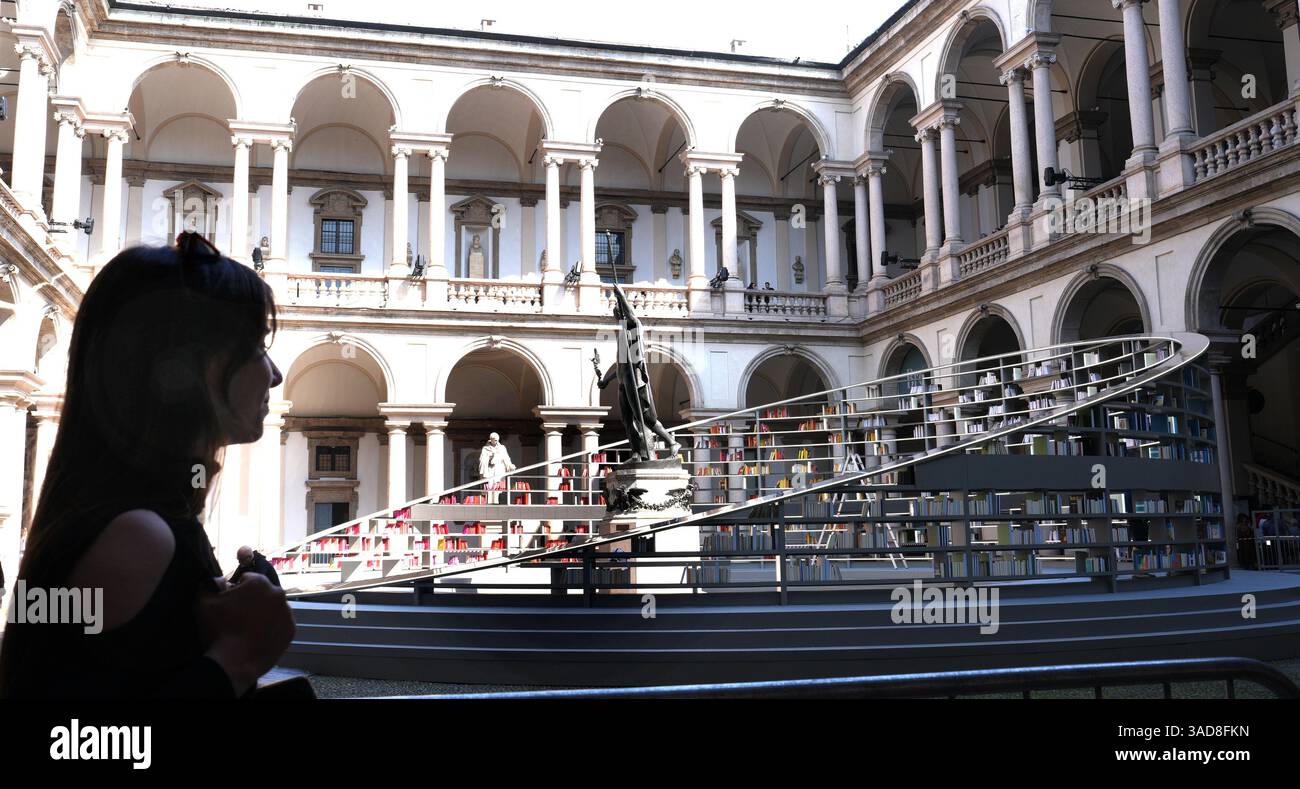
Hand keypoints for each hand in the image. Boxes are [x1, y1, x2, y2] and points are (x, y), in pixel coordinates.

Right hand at [197, 573, 294, 695]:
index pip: (246, 579)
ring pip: (272, 609)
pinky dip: (270, 628)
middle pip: (262, 593)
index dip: (235, 590)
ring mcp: (287, 613)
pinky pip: (279, 625)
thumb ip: (211, 583)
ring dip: (262, 614)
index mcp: (259, 582)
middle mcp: (278, 594)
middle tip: (237, 618)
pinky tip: (257, 637)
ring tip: (247, 630)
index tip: (229, 603)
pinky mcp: (291, 631)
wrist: (234, 663)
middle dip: (251, 601)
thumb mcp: (204, 601)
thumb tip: (221, 581)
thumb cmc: (218, 630)